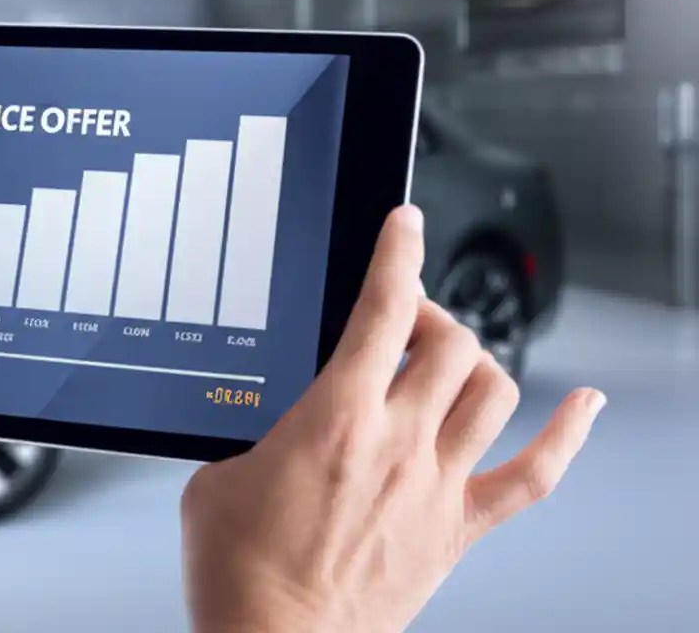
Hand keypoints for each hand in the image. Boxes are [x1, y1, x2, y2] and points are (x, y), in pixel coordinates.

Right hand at [181, 205, 604, 632]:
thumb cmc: (239, 572)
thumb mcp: (215, 477)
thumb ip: (253, 438)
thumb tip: (267, 433)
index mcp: (334, 419)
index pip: (382, 310)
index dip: (397, 254)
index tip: (403, 225)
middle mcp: (397, 443)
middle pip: (450, 343)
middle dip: (430, 314)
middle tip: (404, 320)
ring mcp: (435, 486)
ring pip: (494, 391)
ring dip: (475, 360)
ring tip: (449, 360)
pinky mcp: (455, 530)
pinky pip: (534, 476)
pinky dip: (567, 435)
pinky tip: (582, 407)